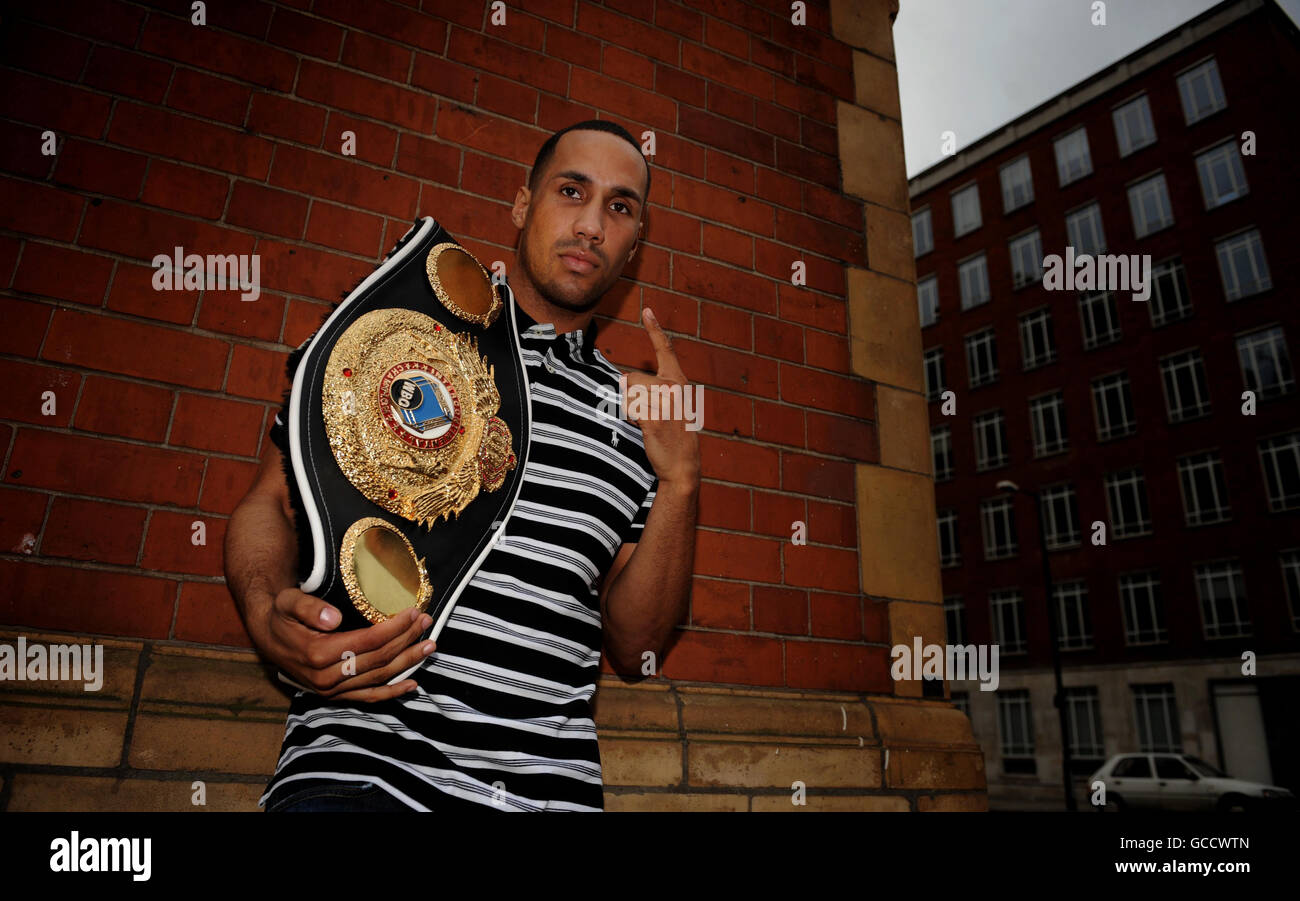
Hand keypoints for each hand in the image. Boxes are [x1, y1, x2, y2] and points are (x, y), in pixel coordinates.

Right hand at [257, 588, 436, 701]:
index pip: (368, 641)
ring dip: (407, 662)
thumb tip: (334, 617)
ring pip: (378, 678)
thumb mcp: (288, 602)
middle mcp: (326, 677)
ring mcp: (331, 690)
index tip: (414, 611)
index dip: (394, 627)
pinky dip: (392, 693)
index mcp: (317, 653)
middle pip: (378, 659)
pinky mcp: (335, 696)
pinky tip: (413, 684)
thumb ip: (309, 608)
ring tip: (430, 645)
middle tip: (428, 622)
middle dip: (406, 640)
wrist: (266, 635)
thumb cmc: (281, 614)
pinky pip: (368, 697)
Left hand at [623, 308, 700, 486]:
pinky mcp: (654, 416)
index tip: (647, 310)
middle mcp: (673, 387)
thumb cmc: (673, 436)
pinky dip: (631, 419)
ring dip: (630, 408)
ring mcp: (665, 401)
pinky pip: (629, 409)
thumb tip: (623, 380)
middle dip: (631, 396)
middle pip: (632, 378)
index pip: (666, 350)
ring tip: (647, 422)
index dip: (655, 329)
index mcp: (679, 381)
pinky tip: (645, 428)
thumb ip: (654, 389)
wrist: (682, 464)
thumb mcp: (672, 406)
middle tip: (648, 415)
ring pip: (628, 393)